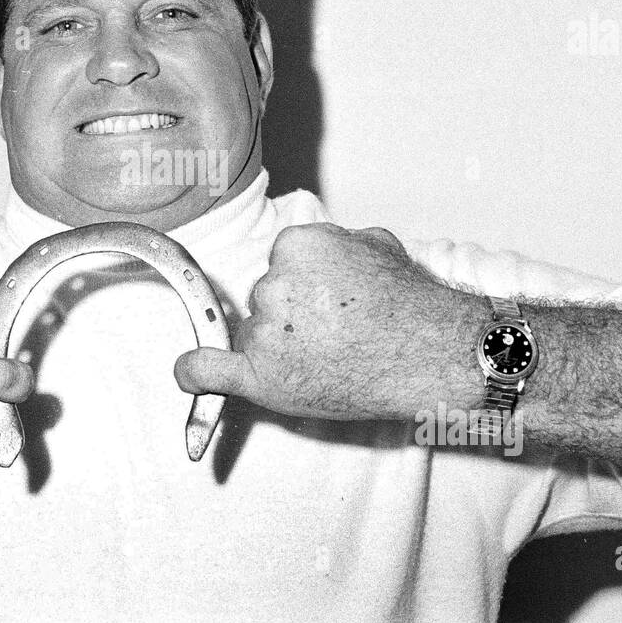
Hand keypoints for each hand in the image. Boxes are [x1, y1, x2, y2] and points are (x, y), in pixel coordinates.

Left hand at [173, 223, 487, 421]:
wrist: (432, 354)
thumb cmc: (412, 304)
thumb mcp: (375, 245)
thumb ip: (332, 245)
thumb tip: (319, 252)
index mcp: (294, 247)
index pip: (282, 263)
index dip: (306, 283)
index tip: (328, 298)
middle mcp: (273, 286)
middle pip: (268, 298)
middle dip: (297, 312)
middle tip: (341, 329)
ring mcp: (266, 332)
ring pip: (259, 332)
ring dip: (286, 344)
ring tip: (338, 354)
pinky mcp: (262, 377)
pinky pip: (208, 370)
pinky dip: (195, 373)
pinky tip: (189, 374)